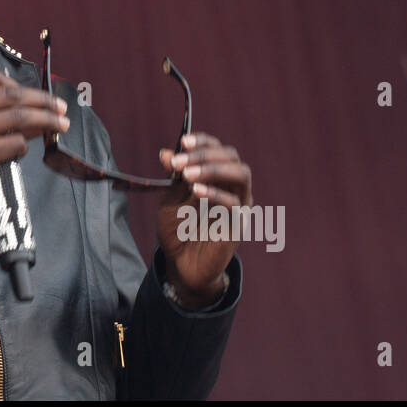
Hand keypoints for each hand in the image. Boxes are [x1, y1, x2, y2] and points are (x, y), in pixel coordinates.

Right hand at [0, 70, 68, 238]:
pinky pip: (14, 144)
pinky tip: (24, 150)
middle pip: (11, 96)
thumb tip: (25, 107)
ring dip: (45, 121)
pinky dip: (25, 146)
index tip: (40, 95)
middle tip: (61, 108)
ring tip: (59, 125)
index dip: (23, 85)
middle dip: (43, 101)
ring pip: (18, 118)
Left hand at [155, 131, 252, 307]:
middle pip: (232, 157)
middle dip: (205, 154)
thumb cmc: (178, 230)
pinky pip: (235, 203)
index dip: (204, 142)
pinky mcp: (238, 224)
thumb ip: (172, 178)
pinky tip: (196, 191)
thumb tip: (165, 152)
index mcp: (217, 177)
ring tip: (188, 175)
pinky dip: (216, 193)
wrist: (181, 264)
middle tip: (180, 161)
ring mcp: (239, 205)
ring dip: (214, 169)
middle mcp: (232, 187)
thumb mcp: (170, 199)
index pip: (219, 149)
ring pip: (241, 174)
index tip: (183, 142)